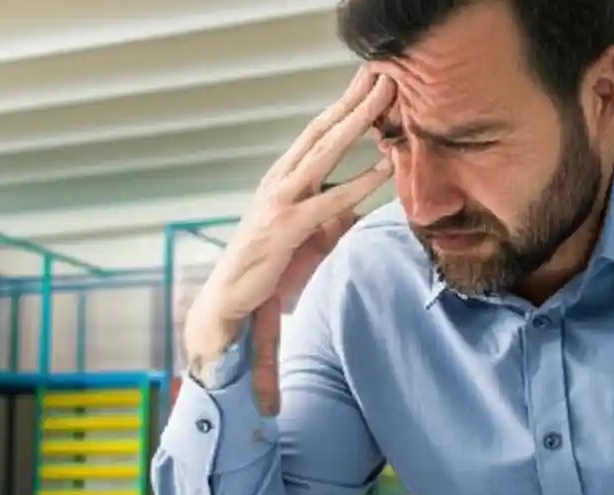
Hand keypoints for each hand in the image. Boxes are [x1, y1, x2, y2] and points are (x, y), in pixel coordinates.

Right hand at [184, 68, 395, 412]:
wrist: (229, 300)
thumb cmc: (266, 268)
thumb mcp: (304, 235)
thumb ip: (330, 216)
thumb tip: (358, 207)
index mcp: (281, 178)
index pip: (316, 134)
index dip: (342, 106)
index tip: (368, 82)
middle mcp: (278, 181)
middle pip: (321, 131)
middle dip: (351, 101)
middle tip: (381, 75)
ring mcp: (280, 201)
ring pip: (324, 153)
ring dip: (356, 124)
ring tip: (385, 101)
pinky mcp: (286, 227)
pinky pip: (329, 200)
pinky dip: (359, 183)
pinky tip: (383, 167)